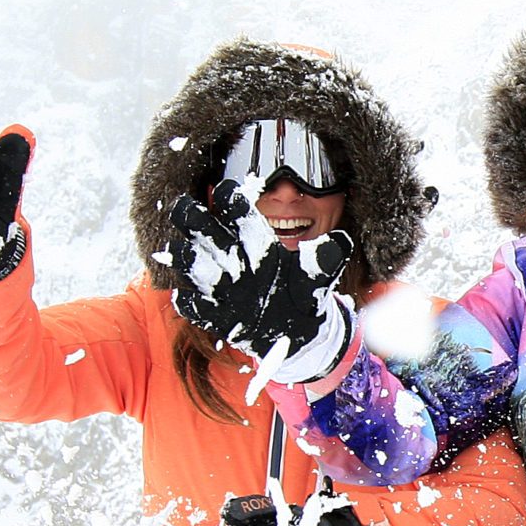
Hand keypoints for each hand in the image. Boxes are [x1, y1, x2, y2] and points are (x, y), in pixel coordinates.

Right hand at [167, 181, 356, 382]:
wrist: (299, 333)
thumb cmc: (303, 294)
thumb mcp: (317, 277)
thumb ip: (325, 259)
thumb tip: (341, 241)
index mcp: (255, 240)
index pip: (237, 212)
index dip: (230, 201)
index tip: (229, 192)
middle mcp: (233, 258)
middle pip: (202, 229)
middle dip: (193, 218)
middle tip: (188, 210)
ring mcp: (222, 286)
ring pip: (191, 263)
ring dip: (185, 257)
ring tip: (184, 252)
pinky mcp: (217, 314)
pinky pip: (196, 306)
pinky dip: (190, 302)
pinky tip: (187, 297)